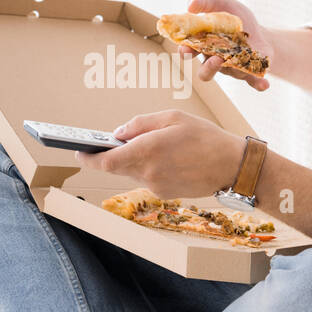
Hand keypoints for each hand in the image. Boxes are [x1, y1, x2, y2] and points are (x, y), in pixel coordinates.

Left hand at [75, 110, 242, 197]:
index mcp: (147, 150)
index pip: (106, 161)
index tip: (78, 153)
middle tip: (108, 143)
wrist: (233, 166)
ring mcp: (156, 186)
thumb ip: (140, 124)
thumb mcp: (172, 117)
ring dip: (134, 159)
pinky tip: (167, 157)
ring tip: (150, 145)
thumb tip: (118, 133)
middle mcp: (148, 172)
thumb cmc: (205, 136)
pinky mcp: (165, 193)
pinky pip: (148, 178)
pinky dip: (150, 167)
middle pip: (117, 167)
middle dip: (111, 155)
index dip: (88, 158)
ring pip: (133, 172)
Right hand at [180, 0, 273, 90]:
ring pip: (230, 73)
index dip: (186, 52)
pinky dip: (258, 84)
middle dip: (209, 68)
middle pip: (205, 72)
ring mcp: (233, 69)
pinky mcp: (251, 73)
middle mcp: (215, 61)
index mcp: (204, 45)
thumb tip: (190, 5)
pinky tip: (265, 84)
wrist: (259, 32)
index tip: (186, 49)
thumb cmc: (236, 18)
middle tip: (216, 59)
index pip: (190, 51)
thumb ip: (206, 2)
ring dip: (233, 68)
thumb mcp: (223, 4)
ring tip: (239, 59)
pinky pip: (253, 82)